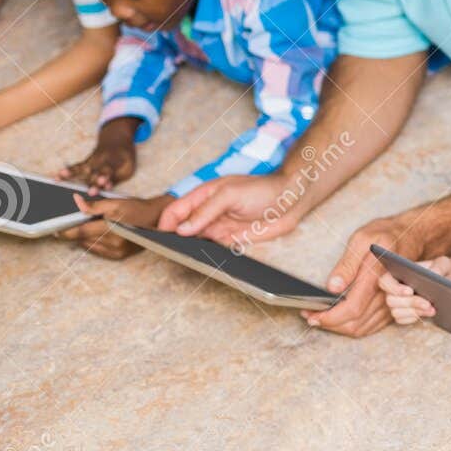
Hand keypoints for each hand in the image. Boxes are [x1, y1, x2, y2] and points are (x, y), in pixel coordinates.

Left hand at [56, 194, 172, 257]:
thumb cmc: (137, 208)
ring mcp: (117, 251)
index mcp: (111, 228)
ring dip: (83, 238)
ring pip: (89, 246)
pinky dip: (93, 243)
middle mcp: (113, 242)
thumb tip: (76, 203)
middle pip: (83, 240)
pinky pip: (98, 251)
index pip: (81, 232)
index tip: (55, 230)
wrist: (157, 219)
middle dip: (75, 233)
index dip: (66, 232)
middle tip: (71, 225)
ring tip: (88, 228)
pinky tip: (97, 235)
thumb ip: (94, 205)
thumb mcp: (115, 203)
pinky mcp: (119, 256)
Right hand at [59, 134, 136, 192]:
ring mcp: (93, 161)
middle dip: (95, 182)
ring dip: (73, 175)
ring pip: (83, 169)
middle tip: (91, 192)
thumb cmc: (124, 159)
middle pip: (97, 173)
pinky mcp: (86, 162)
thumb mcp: (128, 168)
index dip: (109, 179)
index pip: (112, 172)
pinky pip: (76, 167)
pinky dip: (67, 172)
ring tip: (62, 177)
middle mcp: (103, 161)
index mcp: (116, 162)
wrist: (117, 139)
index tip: (106, 185)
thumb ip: (117, 179)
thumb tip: (106, 190)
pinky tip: (57, 177)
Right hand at [158, 172, 297, 245]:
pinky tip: (202, 262)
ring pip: (194, 241)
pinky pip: (212, 250)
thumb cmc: (263, 189)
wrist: (291, 201)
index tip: (159, 238)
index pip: (176, 210)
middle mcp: (208, 212)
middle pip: (182, 228)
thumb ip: (205, 211)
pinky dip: (205, 256)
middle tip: (168, 252)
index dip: (165, 224)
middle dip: (173, 239)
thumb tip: (182, 229)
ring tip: (183, 258)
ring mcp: (218, 227)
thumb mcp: (230, 194)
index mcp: (203, 196)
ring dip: (188, 249)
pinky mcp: (230, 241)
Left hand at [301, 214, 425, 337]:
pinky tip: (338, 317)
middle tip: (310, 316)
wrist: (411, 237)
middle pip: (355, 324)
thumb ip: (347, 264)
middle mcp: (386, 295)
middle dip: (330, 325)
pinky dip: (351, 327)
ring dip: (339, 328)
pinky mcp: (391, 308)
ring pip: (361, 329)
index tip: (313, 316)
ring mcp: (390, 304)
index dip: (330, 317)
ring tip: (321, 316)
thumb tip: (333, 287)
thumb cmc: (385, 236)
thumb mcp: (362, 239)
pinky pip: (370, 327)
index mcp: (376, 277)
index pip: (352, 309)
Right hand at [377, 254, 450, 324]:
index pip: (385, 280)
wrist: (448, 284)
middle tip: (428, 303)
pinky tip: (428, 313)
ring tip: (432, 309)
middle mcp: (394, 289)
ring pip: (395, 312)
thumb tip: (434, 274)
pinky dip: (414, 318)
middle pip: (391, 299)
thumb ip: (439, 266)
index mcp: (398, 273)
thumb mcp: (444, 264)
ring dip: (415, 312)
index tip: (410, 291)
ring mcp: (396, 303)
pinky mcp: (402, 314)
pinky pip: (401, 320)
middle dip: (410, 302)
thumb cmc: (442, 270)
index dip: (394, 287)